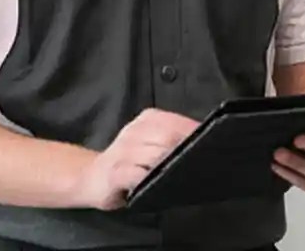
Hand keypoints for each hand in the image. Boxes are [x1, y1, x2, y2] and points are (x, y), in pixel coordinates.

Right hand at [72, 108, 198, 210]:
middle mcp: (135, 131)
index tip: (213, 143)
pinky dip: (149, 178)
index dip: (195, 132)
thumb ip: (172, 140)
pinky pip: (136, 174)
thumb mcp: (150, 143)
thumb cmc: (128, 162)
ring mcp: (123, 151)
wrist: (90, 176)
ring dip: (172, 164)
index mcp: (147, 120)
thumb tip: (206, 143)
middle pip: (168, 136)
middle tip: (203, 161)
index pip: (177, 121)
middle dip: (187, 149)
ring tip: (185, 173)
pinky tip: (157, 184)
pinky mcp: (115, 173)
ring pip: (155, 154)